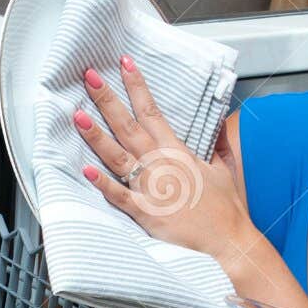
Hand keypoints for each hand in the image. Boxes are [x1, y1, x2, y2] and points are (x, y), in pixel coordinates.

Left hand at [75, 55, 255, 262]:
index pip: (152, 111)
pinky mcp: (147, 214)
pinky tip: (86, 171)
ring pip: (118, 156)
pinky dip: (103, 185)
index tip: (123, 64)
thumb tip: (218, 124)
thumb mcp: (224, 170)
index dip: (137, 86)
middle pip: (128, 126)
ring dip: (97, 135)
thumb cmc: (227, 212)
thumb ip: (217, 145)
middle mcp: (162, 165)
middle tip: (89, 77)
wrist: (230, 244)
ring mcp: (152, 189)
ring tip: (78, 116)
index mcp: (178, 152)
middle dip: (107, 99)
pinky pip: (121, 197)